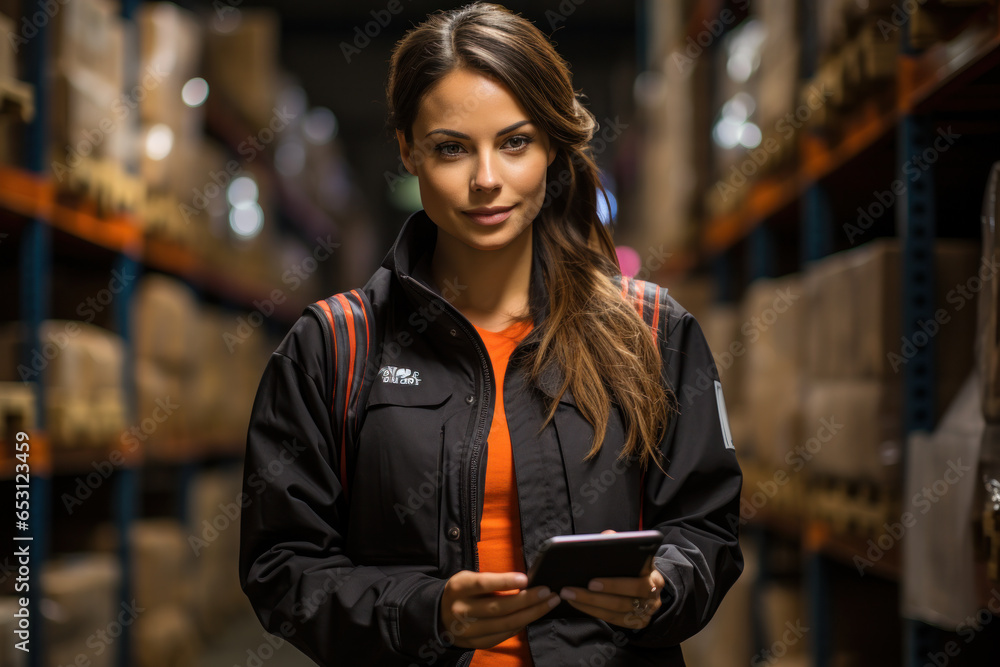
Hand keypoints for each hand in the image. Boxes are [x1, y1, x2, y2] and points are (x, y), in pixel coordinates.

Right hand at [439, 570, 561, 648]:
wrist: (438, 616)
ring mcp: (468, 630)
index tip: (527, 579)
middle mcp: (462, 610)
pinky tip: (532, 616)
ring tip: (548, 603)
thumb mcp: (468, 578)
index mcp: (459, 588)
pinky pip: (503, 636)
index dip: (505, 582)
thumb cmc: (462, 592)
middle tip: (548, 592)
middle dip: (527, 600)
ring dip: (531, 614)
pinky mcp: (475, 643)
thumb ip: (491, 581)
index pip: (484, 584)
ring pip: (505, 624)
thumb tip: (524, 582)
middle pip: (499, 608)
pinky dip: (520, 626)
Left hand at [558, 529, 665, 629]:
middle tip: (572, 589)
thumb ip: (621, 543)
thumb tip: (607, 536)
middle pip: (624, 601)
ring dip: (589, 603)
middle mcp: (653, 597)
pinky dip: (592, 611)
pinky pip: (613, 619)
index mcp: (653, 576)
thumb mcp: (631, 553)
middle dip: (595, 597)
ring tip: (568, 594)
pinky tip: (576, 603)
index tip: (592, 581)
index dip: (614, 584)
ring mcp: (646, 612)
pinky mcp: (638, 623)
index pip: (637, 583)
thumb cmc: (633, 565)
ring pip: (616, 611)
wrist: (647, 585)